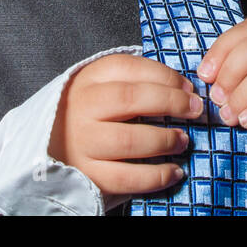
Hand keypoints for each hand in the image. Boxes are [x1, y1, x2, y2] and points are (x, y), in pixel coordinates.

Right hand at [48, 53, 204, 202]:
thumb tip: (184, 90)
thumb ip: (137, 82)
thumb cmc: (90, 113)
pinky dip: (155, 176)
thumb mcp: (104, 86)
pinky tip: (174, 171)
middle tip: (195, 110)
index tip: (188, 88)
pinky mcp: (87, 174)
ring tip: (183, 141)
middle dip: (171, 102)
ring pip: (129, 140)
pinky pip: (125, 178)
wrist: (50, 145)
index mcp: (88, 80)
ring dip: (164, 140)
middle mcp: (82, 108)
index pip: (129, 68)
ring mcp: (83, 142)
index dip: (165, 76)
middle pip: (130, 99)